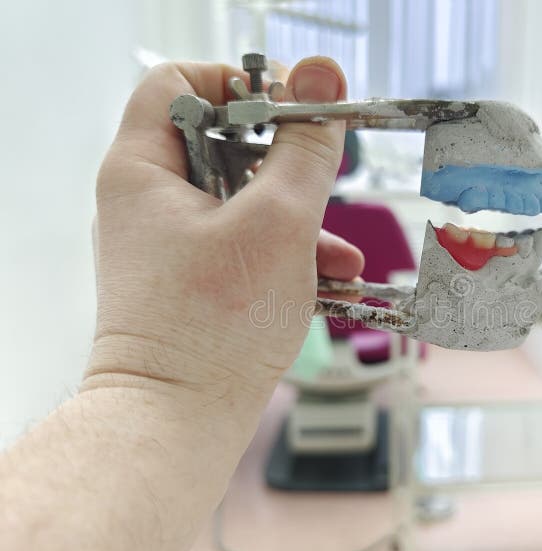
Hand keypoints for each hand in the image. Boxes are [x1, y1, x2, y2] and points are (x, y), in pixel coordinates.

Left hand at [86, 57, 362, 403]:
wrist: (178, 420)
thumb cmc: (214, 326)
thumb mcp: (280, 223)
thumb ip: (306, 151)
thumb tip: (323, 85)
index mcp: (143, 169)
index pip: (180, 83)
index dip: (240, 83)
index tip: (293, 109)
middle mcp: (147, 200)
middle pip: (221, 141)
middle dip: (284, 162)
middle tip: (322, 176)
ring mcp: (169, 242)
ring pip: (241, 199)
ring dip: (299, 217)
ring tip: (343, 253)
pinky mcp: (193, 278)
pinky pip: (244, 243)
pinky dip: (286, 254)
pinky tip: (333, 280)